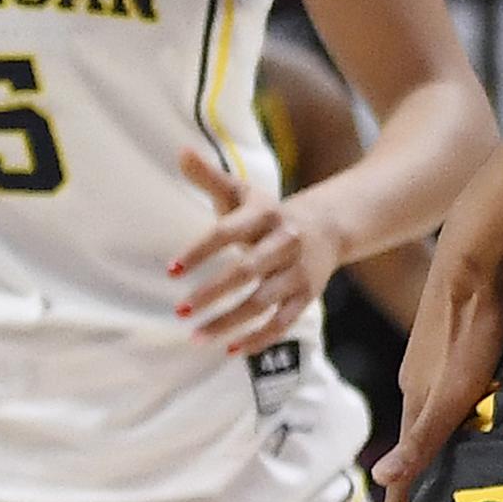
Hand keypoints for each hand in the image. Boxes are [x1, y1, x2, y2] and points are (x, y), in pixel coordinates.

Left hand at [171, 148, 335, 357]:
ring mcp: (298, 272)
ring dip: (230, 321)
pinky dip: (258, 339)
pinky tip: (230, 350)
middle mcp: (285, 243)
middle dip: (214, 291)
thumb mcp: (243, 194)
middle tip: (180, 309)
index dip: (202, 250)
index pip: (230, 231)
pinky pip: (283, 322)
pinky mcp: (306, 295)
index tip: (172, 270)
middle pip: (248, 270)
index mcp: (266, 215)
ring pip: (263, 301)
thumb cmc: (270, 214)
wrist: (329, 226)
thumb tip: (181, 151)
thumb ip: (210, 177)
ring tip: (195, 335)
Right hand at [362, 217, 502, 501]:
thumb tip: (381, 482)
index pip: (400, 483)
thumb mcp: (453, 389)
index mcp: (416, 408)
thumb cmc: (473, 326)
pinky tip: (453, 425)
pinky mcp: (446, 351)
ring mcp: (430, 372)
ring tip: (423, 494)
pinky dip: (437, 429)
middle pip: (408, 459)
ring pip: (423, 429)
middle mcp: (417, 393)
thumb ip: (423, 435)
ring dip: (421, 465)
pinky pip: (438, 404)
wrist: (476, 258)